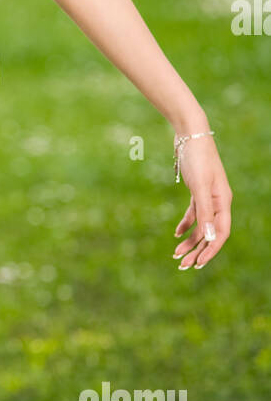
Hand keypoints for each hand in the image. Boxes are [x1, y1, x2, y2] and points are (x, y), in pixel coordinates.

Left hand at [172, 135, 231, 269]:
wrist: (190, 134)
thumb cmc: (197, 158)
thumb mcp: (200, 186)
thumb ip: (205, 212)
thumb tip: (210, 238)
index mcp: (223, 202)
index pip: (220, 234)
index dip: (210, 251)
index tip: (197, 264)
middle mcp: (218, 202)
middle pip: (210, 233)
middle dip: (198, 251)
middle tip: (182, 265)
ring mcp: (208, 197)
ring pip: (201, 226)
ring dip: (190, 241)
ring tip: (176, 255)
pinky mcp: (197, 191)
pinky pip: (193, 214)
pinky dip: (186, 225)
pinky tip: (176, 234)